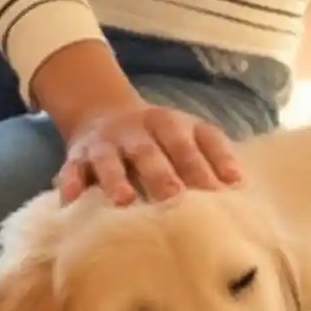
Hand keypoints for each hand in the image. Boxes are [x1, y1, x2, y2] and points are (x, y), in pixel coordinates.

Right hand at [56, 102, 242, 205]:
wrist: (103, 110)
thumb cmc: (158, 135)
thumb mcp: (187, 132)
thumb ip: (213, 153)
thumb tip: (239, 184)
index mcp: (168, 123)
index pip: (187, 143)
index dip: (201, 166)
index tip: (217, 193)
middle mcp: (136, 130)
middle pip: (150, 152)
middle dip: (162, 174)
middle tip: (175, 198)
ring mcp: (105, 143)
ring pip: (109, 159)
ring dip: (115, 178)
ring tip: (123, 200)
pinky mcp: (77, 155)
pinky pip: (71, 168)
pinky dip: (70, 182)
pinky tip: (71, 199)